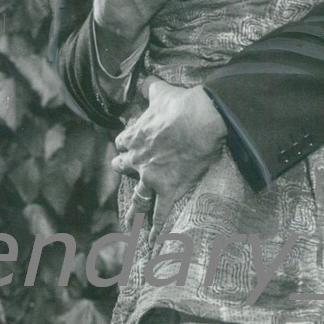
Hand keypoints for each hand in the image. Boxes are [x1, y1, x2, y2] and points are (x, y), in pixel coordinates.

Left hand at [113, 79, 226, 224]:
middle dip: (125, 172)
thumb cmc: (182, 105)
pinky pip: (160, 215)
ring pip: (137, 199)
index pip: (122, 143)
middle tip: (128, 176)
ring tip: (128, 225)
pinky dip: (156, 230)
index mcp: (134, 136)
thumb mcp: (160, 92)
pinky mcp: (169, 191)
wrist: (201, 120)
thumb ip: (150, 88)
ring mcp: (151, 178)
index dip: (126, 145)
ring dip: (132, 213)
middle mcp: (138, 160)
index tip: (129, 146)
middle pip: (123, 169)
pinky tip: (152, 244)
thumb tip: (145, 79)